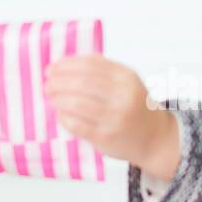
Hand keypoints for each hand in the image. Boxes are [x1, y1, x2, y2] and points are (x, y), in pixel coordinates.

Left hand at [45, 55, 179, 178]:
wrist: (154, 138)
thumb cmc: (134, 107)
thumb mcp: (127, 82)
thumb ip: (102, 69)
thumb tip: (66, 63)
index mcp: (126, 77)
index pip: (89, 65)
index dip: (66, 65)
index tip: (52, 68)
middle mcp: (123, 96)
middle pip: (81, 83)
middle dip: (58, 81)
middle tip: (47, 83)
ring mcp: (114, 117)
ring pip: (76, 103)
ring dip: (58, 98)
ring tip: (51, 97)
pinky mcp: (105, 136)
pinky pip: (77, 124)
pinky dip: (64, 117)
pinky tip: (61, 113)